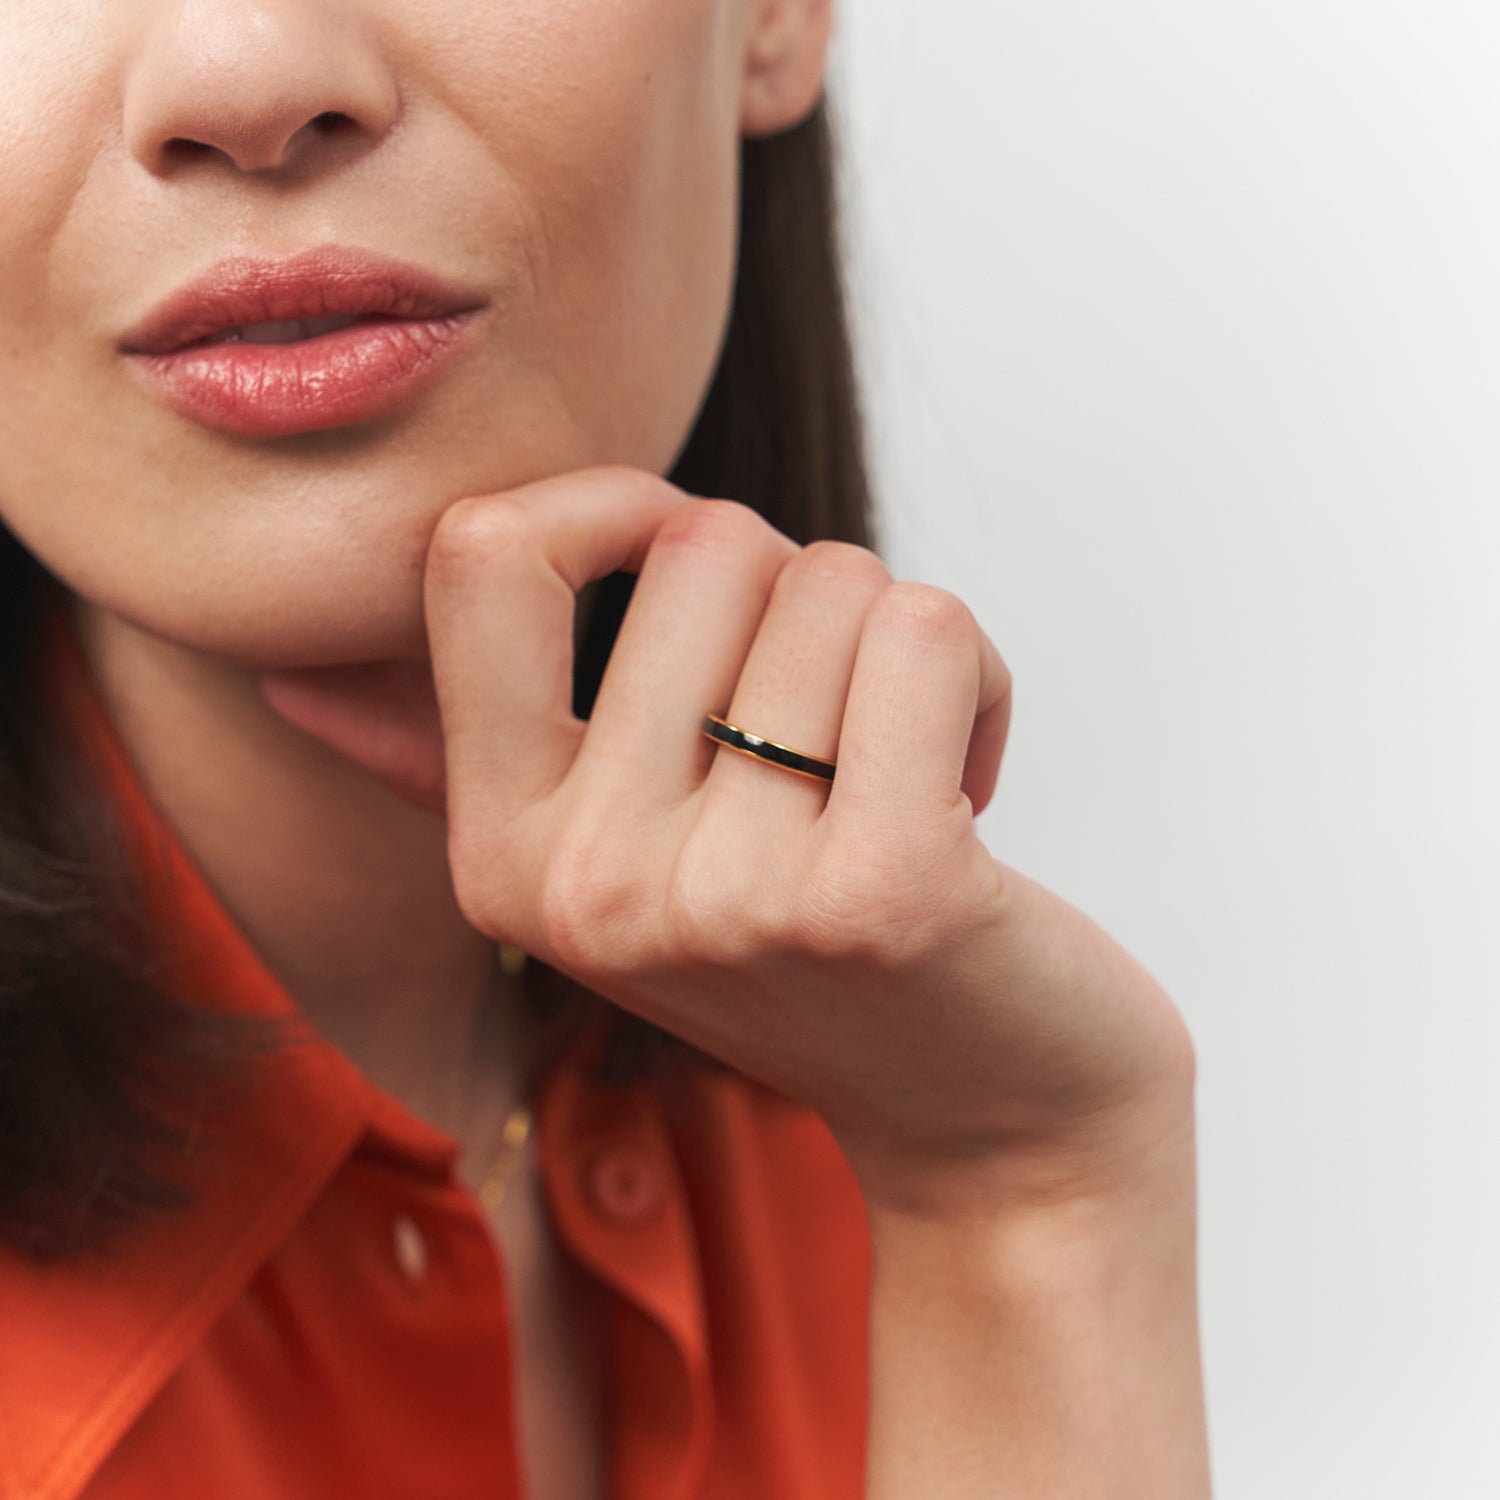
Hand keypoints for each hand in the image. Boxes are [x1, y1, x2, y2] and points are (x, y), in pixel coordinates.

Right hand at [262, 466, 1194, 1219]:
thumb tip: (296, 686)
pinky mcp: (882, 893)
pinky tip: (965, 788)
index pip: (483, 557)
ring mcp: (727, 898)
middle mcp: (587, 886)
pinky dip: (978, 679)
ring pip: (832, 579)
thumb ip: (459, 770)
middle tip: (826, 731)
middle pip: (703, 540)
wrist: (985, 1122)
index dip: (608, 502)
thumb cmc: (807, 959)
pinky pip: (925, 629)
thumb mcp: (616, 876)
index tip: (701, 567)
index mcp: (498, 859)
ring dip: (895, 649)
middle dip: (798, 597)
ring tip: (895, 778)